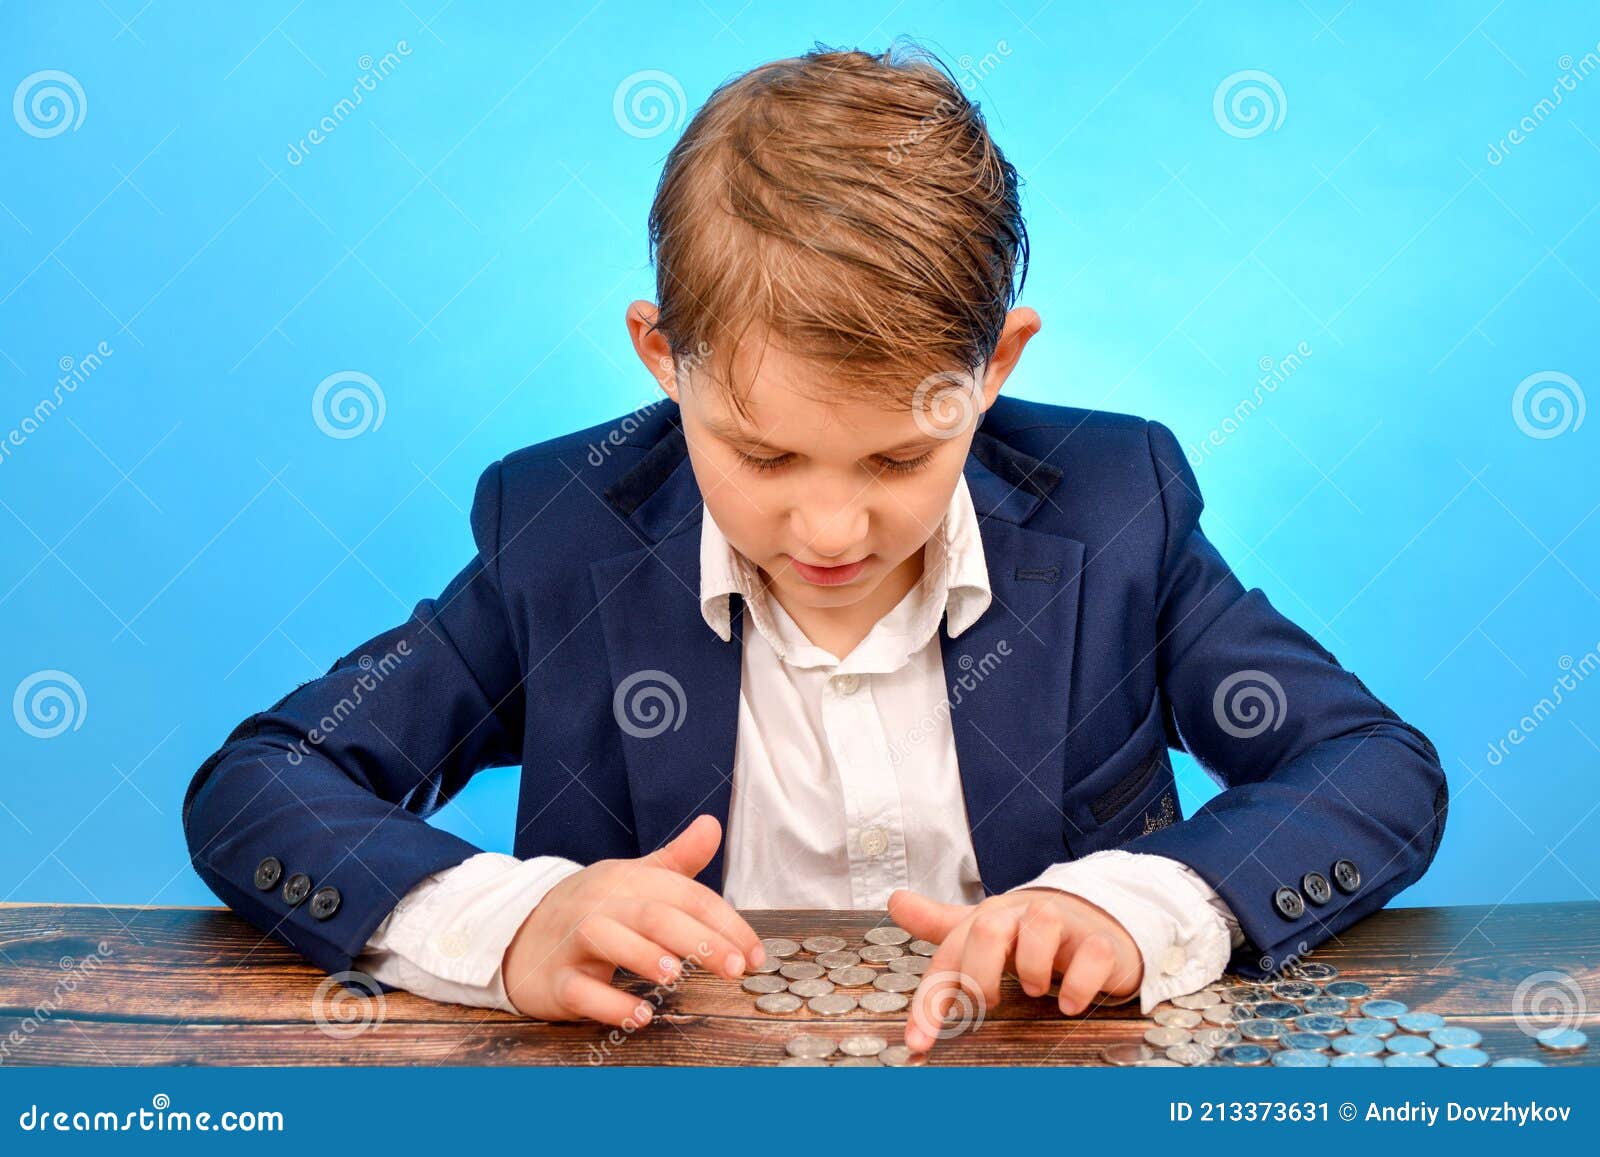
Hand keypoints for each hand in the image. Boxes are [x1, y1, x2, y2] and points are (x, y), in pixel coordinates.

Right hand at [500, 814, 764, 1025]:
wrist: (520, 934)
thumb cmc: (593, 910)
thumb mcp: (633, 880)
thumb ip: (677, 860)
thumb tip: (712, 825)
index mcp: (627, 879)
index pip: (684, 895)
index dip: (724, 923)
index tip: (754, 955)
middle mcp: (600, 904)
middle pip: (651, 913)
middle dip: (698, 940)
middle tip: (734, 969)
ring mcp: (572, 940)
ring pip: (606, 939)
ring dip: (644, 957)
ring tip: (677, 978)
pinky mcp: (555, 979)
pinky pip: (579, 989)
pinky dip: (609, 1003)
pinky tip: (639, 1016)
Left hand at [887, 886, 1143, 1051]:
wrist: (1093, 917)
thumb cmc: (1029, 932)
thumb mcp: (983, 929)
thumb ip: (938, 924)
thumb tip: (895, 901)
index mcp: (990, 917)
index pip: (949, 954)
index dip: (931, 1000)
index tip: (918, 1041)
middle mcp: (1023, 915)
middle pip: (987, 928)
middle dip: (979, 974)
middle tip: (990, 1001)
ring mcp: (1065, 924)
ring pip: (1042, 925)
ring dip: (1033, 967)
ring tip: (1036, 990)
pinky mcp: (1101, 942)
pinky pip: (1091, 953)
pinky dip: (1078, 983)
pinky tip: (1069, 1003)